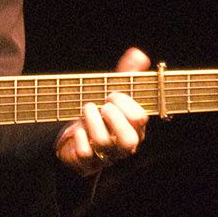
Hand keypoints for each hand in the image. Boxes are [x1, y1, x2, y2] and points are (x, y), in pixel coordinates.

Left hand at [55, 47, 149, 175]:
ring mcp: (106, 156)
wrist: (77, 136)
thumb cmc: (101, 114)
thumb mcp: (113, 92)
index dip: (125, 103)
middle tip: (102, 104)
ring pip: (104, 143)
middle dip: (113, 117)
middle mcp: (123, 146)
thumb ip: (126, 74)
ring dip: (92, 120)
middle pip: (129, 140)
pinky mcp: (87, 162)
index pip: (139, 119)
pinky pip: (85, 153)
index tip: (111, 94)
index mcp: (135, 129)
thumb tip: (138, 54)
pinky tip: (78, 128)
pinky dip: (80, 136)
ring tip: (87, 109)